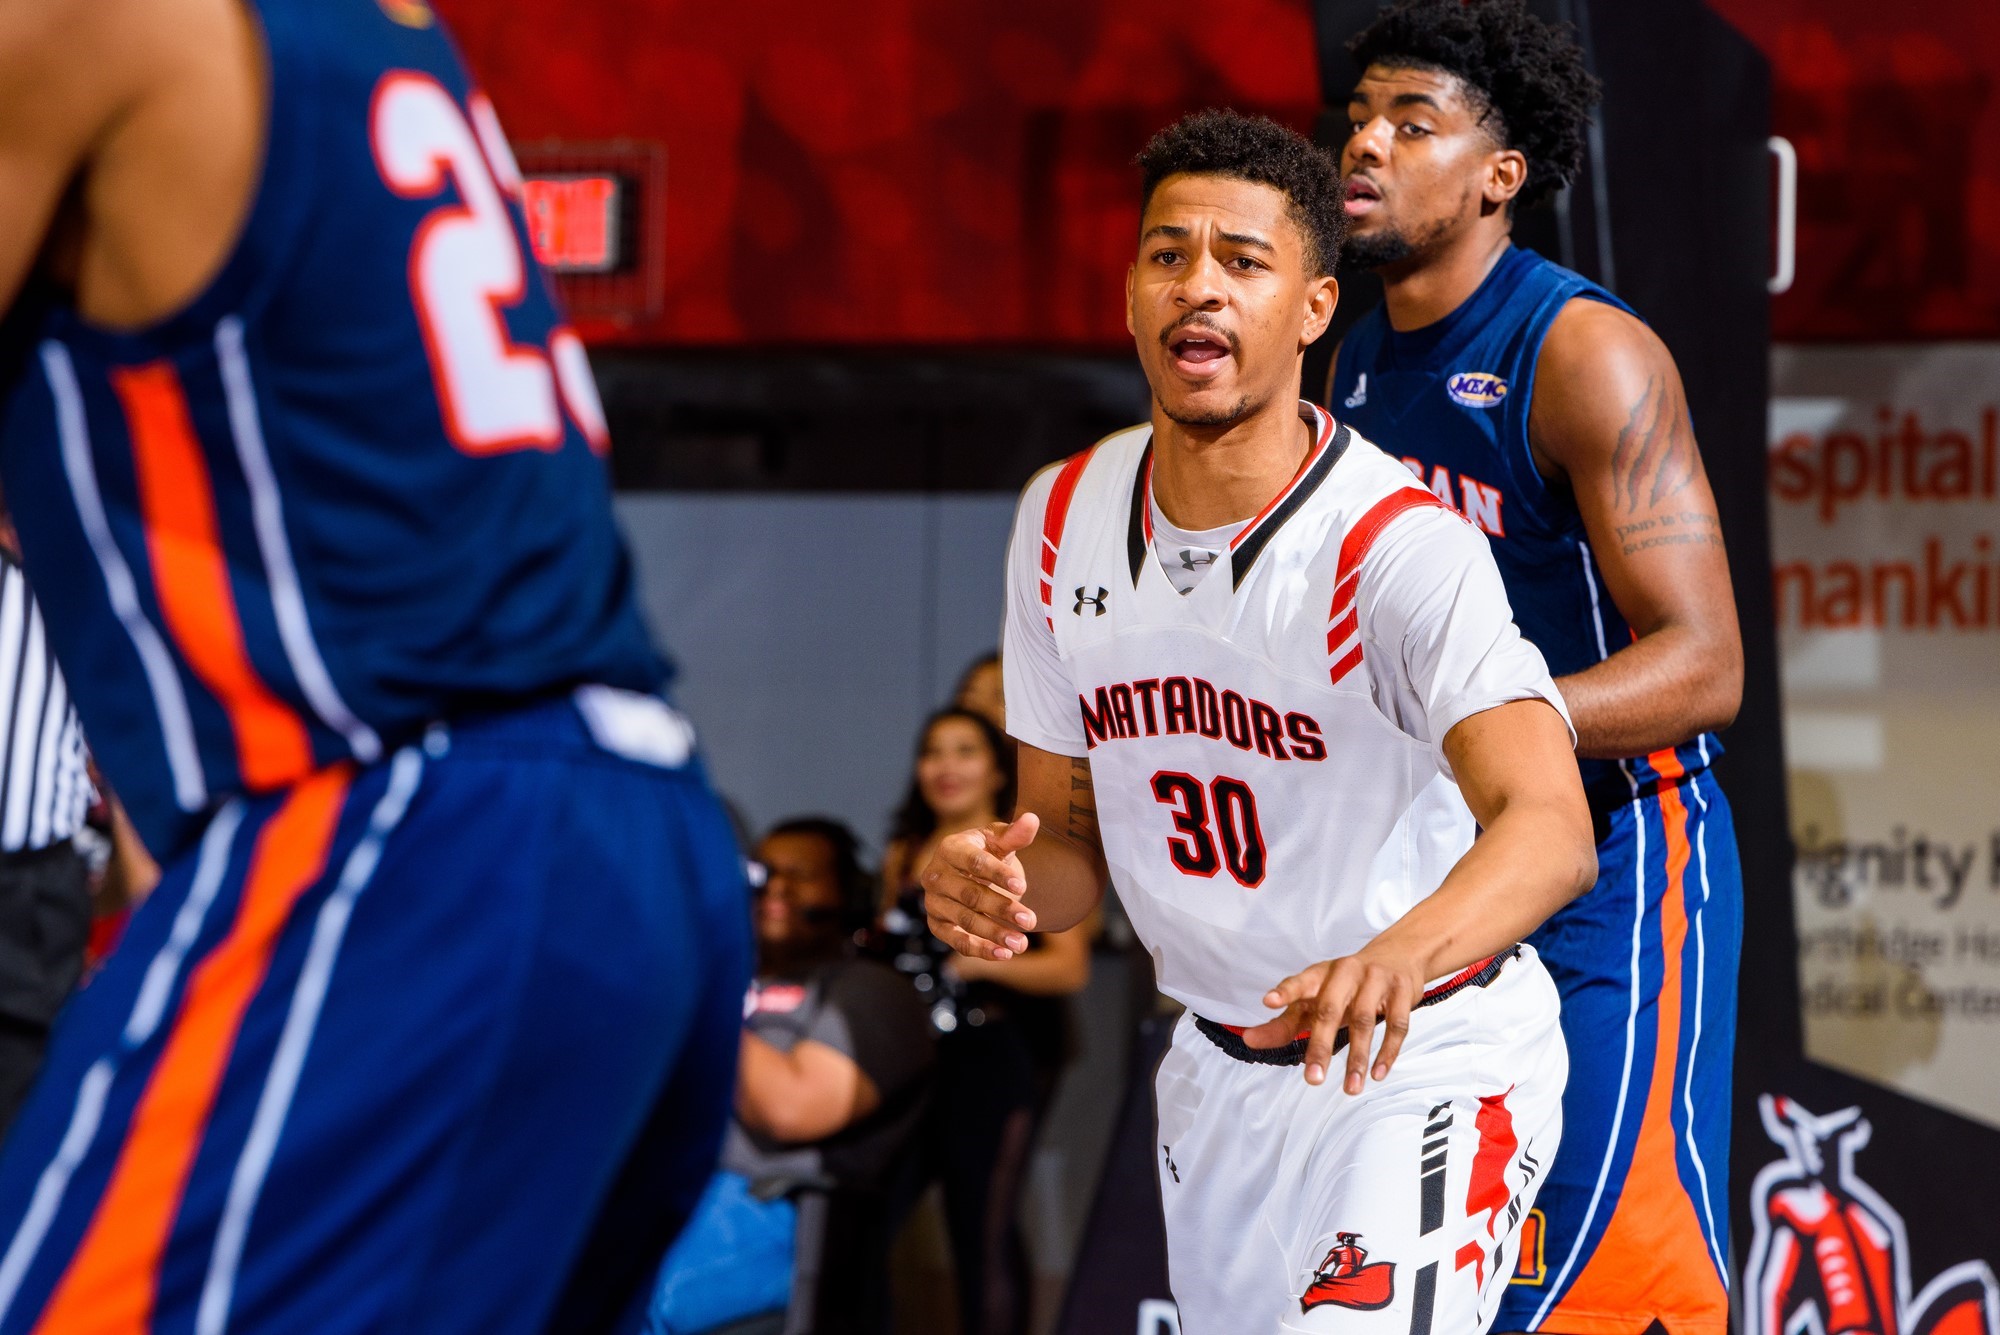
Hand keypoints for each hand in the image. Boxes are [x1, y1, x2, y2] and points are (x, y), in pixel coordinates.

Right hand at [921, 814, 1039, 961]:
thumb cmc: (987, 851)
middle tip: (1031, 921)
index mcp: (950, 848)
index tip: (1023, 886)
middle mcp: (935, 875)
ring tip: (1022, 943)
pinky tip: (1003, 954)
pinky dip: (979, 949)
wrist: (969, 872)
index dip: (998, 874)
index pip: (974, 862)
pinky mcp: (936, 924)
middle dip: (1002, 908)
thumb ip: (1015, 834)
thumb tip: (1033, 819)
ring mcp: (933, 901)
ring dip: (994, 933)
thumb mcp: (1000, 841)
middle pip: (970, 895)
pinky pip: (956, 940)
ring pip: (964, 920)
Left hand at [1239, 947, 1426, 1091]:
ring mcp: (1376, 980)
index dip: (1284, 991)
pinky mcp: (1402, 992)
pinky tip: (1378, 1074)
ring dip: (1357, 1058)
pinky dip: (1387, 1052)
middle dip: (1320, 1046)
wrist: (1398, 955)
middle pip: (1330, 1010)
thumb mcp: (1315, 998)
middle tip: (1313, 1079)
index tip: (1268, 1001)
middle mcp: (1346, 973)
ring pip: (1364, 1021)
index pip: (1300, 982)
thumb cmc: (1347, 984)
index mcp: (1320, 975)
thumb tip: (1249, 1040)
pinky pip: (1396, 1025)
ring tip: (1350, 1089)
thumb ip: (1284, 1022)